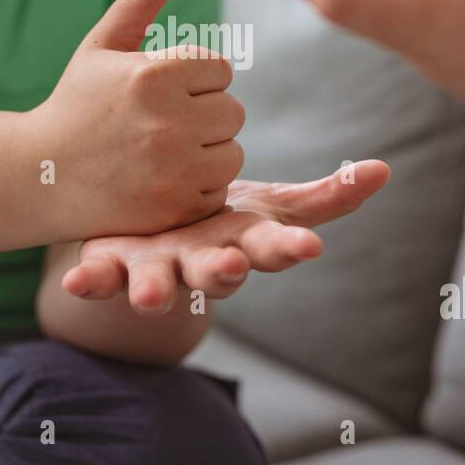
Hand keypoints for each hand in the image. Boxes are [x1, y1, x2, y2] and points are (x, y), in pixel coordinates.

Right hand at [32, 0, 244, 238]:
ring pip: (232, 153)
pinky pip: (217, 191)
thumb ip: (141, 0)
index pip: (220, 69)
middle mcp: (166, 121)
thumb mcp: (101, 47)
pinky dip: (198, 189)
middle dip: (204, 117)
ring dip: (207, 154)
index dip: (194, 81)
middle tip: (162, 127)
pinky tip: (161, 182)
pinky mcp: (173, 208)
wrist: (39, 178)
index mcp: (152, 75)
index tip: (161, 95)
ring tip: (164, 154)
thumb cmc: (74, 105)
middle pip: (233, 112)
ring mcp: (171, 169)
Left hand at [62, 159, 391, 314]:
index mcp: (240, 243)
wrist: (153, 238)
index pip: (269, 248)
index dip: (284, 251)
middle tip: (227, 268)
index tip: (307, 252)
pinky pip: (100, 277)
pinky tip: (79, 280)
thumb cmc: (219, 223)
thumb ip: (325, 198)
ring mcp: (156, 266)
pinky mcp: (112, 265)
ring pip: (159, 281)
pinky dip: (91, 281)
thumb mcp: (270, 209)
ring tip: (152, 294)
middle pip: (214, 272)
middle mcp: (199, 261)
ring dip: (156, 289)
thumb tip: (385, 169)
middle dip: (221, 274)